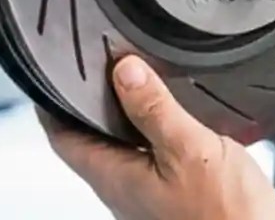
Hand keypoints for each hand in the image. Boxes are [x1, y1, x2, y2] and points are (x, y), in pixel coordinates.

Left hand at [39, 55, 274, 219]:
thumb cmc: (225, 216)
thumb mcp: (188, 149)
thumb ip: (154, 108)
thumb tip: (125, 71)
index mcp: (115, 178)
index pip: (61, 137)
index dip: (50, 104)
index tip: (49, 74)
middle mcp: (123, 191)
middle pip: (88, 142)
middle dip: (88, 105)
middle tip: (93, 70)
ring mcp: (145, 198)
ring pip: (119, 150)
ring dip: (121, 117)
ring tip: (131, 84)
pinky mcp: (170, 200)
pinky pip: (146, 160)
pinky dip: (148, 133)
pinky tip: (170, 120)